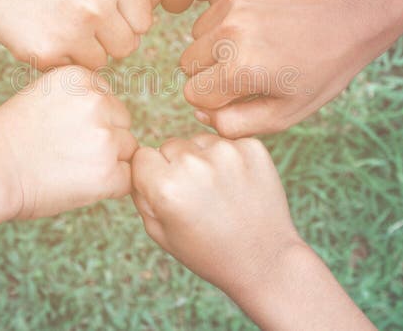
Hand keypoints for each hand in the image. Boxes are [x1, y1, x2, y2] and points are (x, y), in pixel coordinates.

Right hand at [0, 0, 152, 69]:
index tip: (104, 12)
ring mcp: (71, 31)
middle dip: (109, 41)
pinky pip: (71, 71)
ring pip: (101, 63)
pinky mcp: (46, 53)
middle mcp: (96, 4)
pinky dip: (59, 59)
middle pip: (127, 47)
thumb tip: (139, 38)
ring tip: (59, 26)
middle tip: (81, 23)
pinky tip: (42, 34)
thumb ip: (122, 0)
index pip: (143, 22)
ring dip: (84, 52)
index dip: (125, 21)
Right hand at [0, 66, 137, 218]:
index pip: (108, 99)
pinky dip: (109, 187)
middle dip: (105, 139)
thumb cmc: (9, 138)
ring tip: (70, 170)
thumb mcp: (42, 95)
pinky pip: (126, 179)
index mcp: (80, 78)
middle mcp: (97, 101)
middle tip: (68, 155)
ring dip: (108, 163)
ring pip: (127, 151)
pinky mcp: (108, 173)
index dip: (89, 121)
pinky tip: (80, 185)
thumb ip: (77, 96)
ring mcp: (105, 138)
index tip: (64, 134)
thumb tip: (109, 112)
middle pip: (122, 123)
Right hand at [131, 134, 301, 296]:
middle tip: (196, 196)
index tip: (167, 194)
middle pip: (170, 145)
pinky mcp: (253, 148)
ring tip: (219, 192)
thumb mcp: (159, 232)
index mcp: (166, 186)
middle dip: (176, 165)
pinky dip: (229, 159)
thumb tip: (139, 163)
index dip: (151, 176)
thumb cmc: (208, 252)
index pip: (142, 157)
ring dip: (203, 159)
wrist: (264, 260)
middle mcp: (195, 163)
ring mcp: (227, 152)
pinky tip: (238, 185)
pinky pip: (227, 142)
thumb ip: (140, 195)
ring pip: (198, 141)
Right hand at [180, 0, 399, 137]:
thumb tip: (200, 111)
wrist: (352, 12)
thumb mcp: (286, 113)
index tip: (240, 91)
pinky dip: (229, 13)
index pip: (192, 94)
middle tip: (248, 67)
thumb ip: (235, 124)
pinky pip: (212, 4)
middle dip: (211, 71)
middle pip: (188, 63)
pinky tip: (260, 17)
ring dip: (218, 40)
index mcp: (240, 69)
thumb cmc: (323, 69)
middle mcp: (230, 31)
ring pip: (197, 32)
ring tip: (256, 41)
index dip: (214, 98)